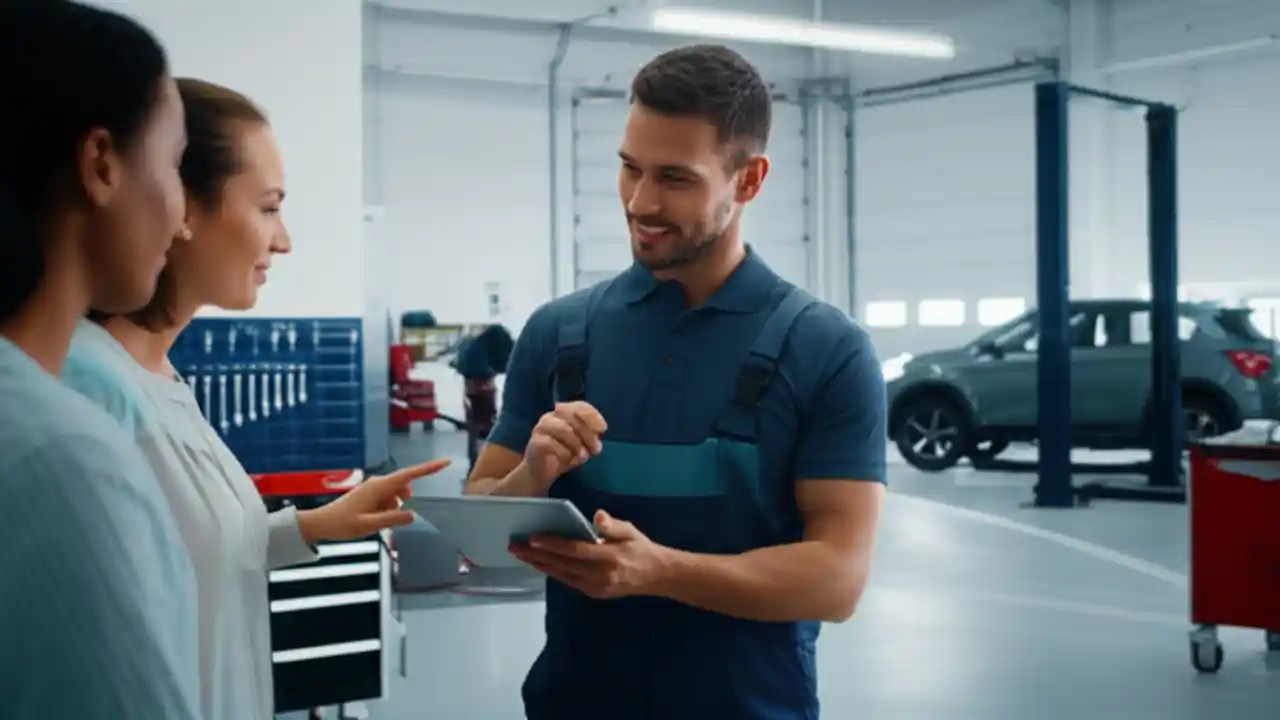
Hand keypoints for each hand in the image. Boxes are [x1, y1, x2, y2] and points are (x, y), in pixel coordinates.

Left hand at [299, 458, 450, 541]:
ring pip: (396, 497)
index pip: (410, 475)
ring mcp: (374, 488)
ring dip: (392, 509)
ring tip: (374, 521)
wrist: (322, 523)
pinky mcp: (370, 494)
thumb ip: (392, 520)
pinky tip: (371, 520)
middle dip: (403, 502)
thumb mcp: (369, 525)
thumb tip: (412, 515)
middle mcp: (378, 483)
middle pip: (404, 488)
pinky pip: (388, 501)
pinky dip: (386, 510)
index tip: (445, 462)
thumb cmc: (343, 524)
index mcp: (379, 487)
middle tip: (386, 518)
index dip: (429, 469)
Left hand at [510, 510, 672, 599]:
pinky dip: (552, 571)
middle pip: (561, 565)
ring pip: (560, 575)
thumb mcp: (631, 531)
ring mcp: (594, 587)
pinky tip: (540, 563)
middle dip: (536, 555)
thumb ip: (612, 525)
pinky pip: (567, 581)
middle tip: (514, 546)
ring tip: (521, 554)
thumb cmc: (642, 548)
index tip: (533, 538)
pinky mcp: (593, 593)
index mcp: (608, 558)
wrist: (657, 576)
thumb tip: (597, 516)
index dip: (552, 545)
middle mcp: (598, 576)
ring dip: (539, 564)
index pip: (574, 551)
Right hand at [523, 401, 607, 490]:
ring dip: (577, 444)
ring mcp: (540, 429)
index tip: (603, 429)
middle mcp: (550, 417)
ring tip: (583, 458)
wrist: (540, 473)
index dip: (593, 416)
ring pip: (563, 429)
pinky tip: (568, 460)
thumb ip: (589, 436)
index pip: (579, 406)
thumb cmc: (563, 455)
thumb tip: (598, 432)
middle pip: (573, 416)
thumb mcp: (581, 444)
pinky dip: (564, 452)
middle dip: (588, 433)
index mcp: (563, 413)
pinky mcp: (534, 443)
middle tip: (596, 450)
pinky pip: (551, 443)